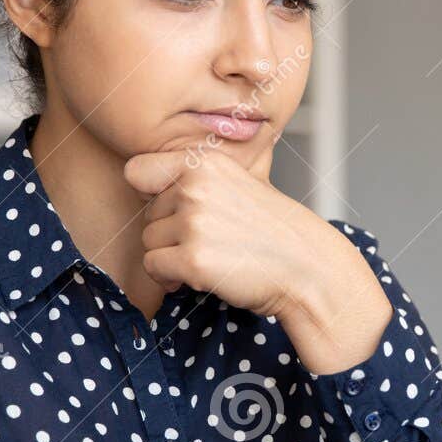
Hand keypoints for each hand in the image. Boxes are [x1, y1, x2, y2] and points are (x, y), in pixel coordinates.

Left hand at [122, 148, 392, 372]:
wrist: (308, 268)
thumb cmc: (273, 232)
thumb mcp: (240, 184)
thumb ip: (195, 178)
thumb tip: (134, 175)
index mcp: (206, 163)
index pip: (138, 171)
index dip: (152, 196)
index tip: (176, 211)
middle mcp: (196, 187)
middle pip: (148, 215)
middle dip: (170, 234)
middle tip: (210, 243)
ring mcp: (194, 222)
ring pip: (149, 242)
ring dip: (172, 257)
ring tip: (211, 259)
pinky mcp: (193, 259)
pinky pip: (154, 268)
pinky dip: (172, 278)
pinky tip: (203, 276)